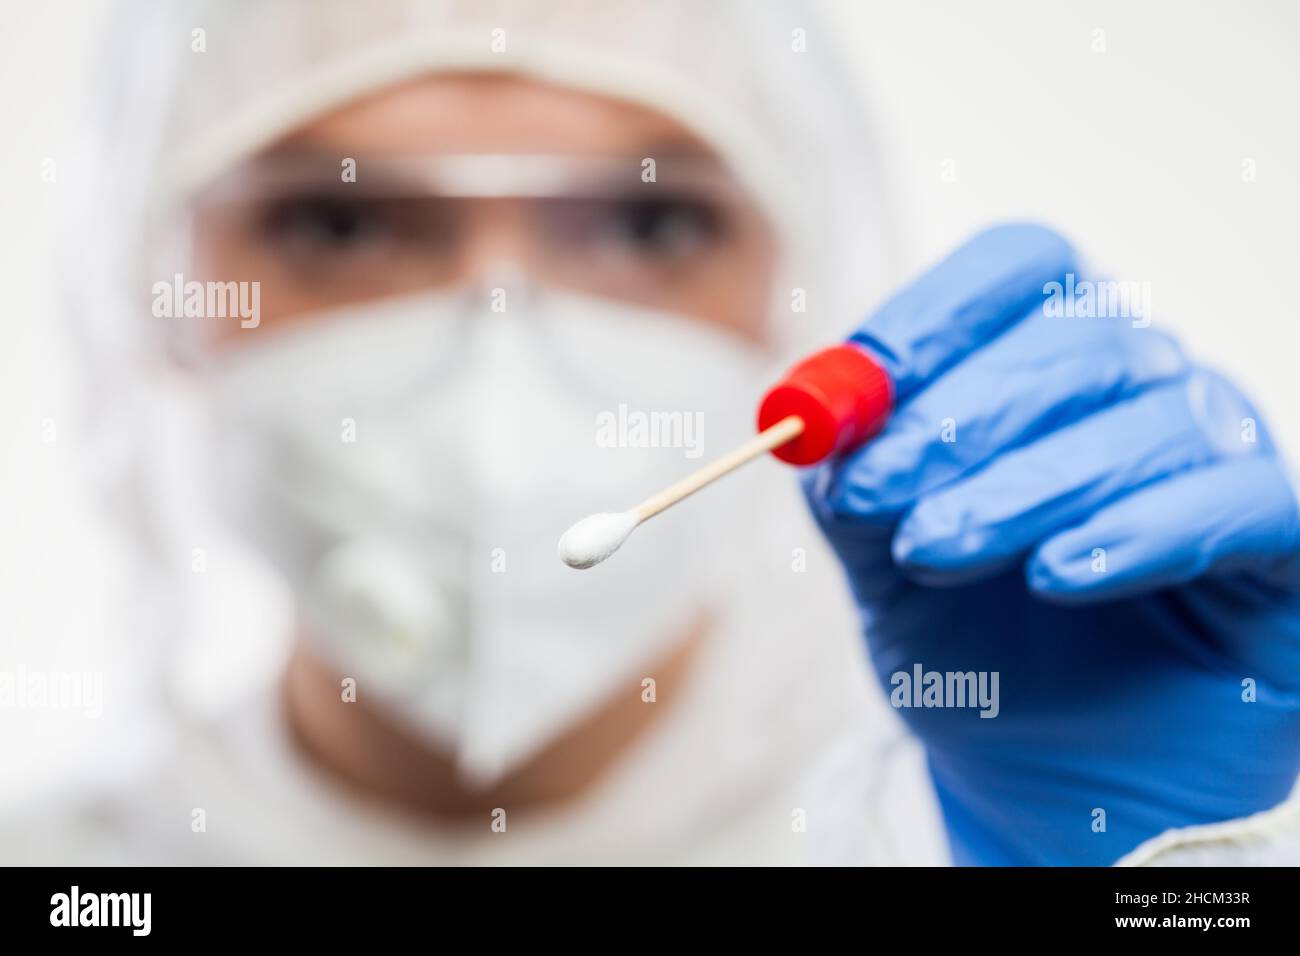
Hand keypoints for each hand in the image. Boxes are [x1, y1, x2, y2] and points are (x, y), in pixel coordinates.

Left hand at [805, 224, 1299, 864]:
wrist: (1047, 776)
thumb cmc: (972, 649)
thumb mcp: (884, 567)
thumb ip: (854, 489)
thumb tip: (815, 424)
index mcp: (1046, 363)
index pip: (1019, 269)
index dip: (937, 312)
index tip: (858, 381)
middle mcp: (1143, 385)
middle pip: (1074, 341)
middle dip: (957, 420)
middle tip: (876, 492)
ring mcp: (1217, 453)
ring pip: (1145, 421)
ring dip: (1023, 486)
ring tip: (936, 551)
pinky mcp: (1278, 536)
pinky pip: (1236, 498)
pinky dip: (1138, 531)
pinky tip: (1059, 577)